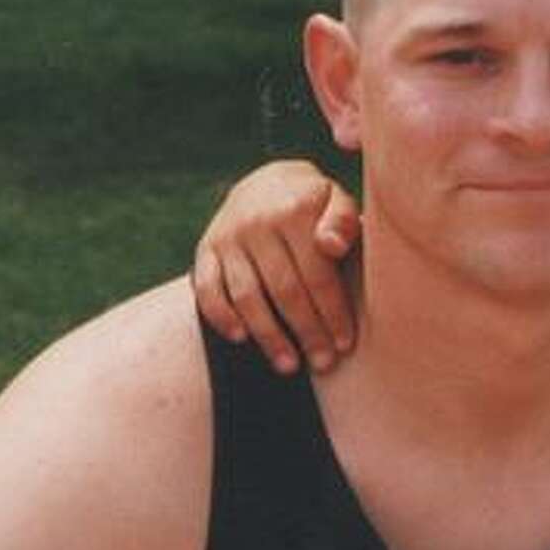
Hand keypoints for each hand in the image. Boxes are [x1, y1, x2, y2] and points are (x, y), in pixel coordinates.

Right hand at [191, 160, 360, 373]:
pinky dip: (220, 316)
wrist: (267, 183)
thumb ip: (344, 220)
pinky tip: (240, 339)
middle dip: (305, 332)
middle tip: (323, 364)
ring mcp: (228, 236)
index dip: (332, 312)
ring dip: (267, 335)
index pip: (317, 273)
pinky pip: (206, 288)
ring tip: (289, 366)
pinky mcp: (205, 248)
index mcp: (296, 210)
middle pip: (284, 290)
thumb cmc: (315, 204)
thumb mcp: (337, 200)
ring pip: (246, 295)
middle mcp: (258, 223)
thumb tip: (333, 245)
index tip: (344, 344)